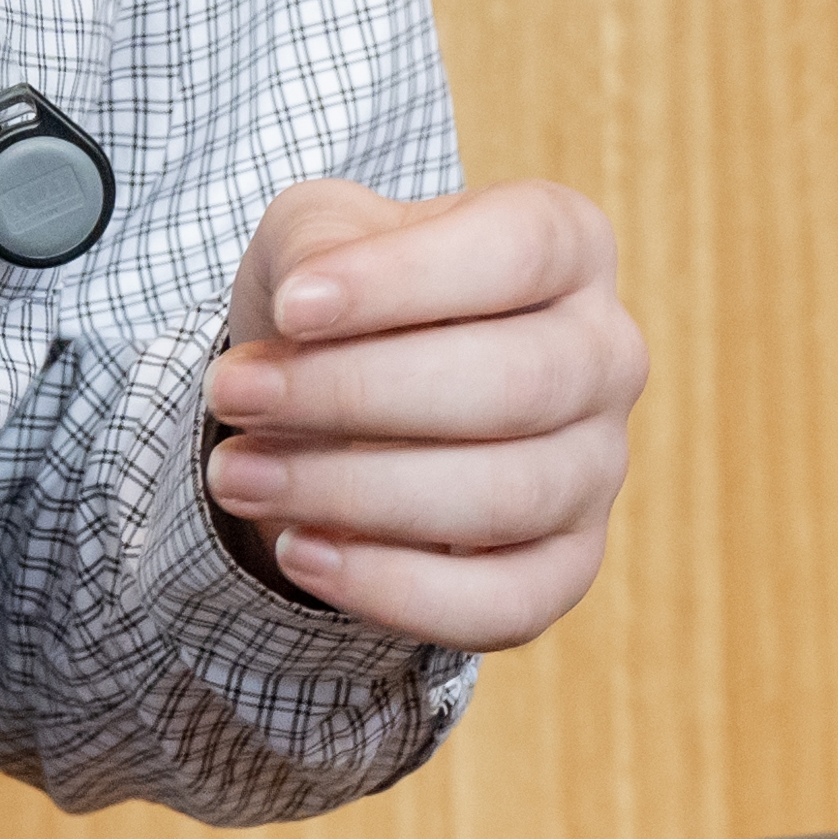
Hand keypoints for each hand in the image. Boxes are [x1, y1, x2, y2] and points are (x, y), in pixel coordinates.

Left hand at [199, 175, 643, 648]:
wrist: (347, 405)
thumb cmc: (347, 302)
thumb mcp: (317, 234)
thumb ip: (317, 245)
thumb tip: (307, 308)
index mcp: (567, 245)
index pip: (518, 253)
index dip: (403, 282)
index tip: (291, 306)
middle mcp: (605, 355)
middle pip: (513, 382)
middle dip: (354, 395)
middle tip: (232, 395)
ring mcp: (596, 470)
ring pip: (503, 497)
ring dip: (353, 492)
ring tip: (237, 474)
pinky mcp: (565, 568)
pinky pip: (505, 603)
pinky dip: (394, 589)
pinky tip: (301, 551)